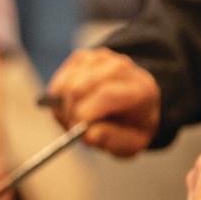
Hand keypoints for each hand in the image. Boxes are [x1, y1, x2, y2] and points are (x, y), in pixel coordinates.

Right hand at [46, 47, 160, 155]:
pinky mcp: (83, 58)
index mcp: (140, 90)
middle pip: (78, 88)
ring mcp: (100, 59)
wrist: (135, 101)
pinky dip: (60, 97)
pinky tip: (73, 104)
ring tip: (78, 117)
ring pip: (65, 85)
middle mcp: (121, 68)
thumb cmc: (132, 124)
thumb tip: (88, 135)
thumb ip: (112, 140)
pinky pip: (60, 80)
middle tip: (75, 127)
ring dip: (64, 106)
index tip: (77, 132)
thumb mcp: (132, 142)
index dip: (84, 116)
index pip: (105, 95)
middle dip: (70, 113)